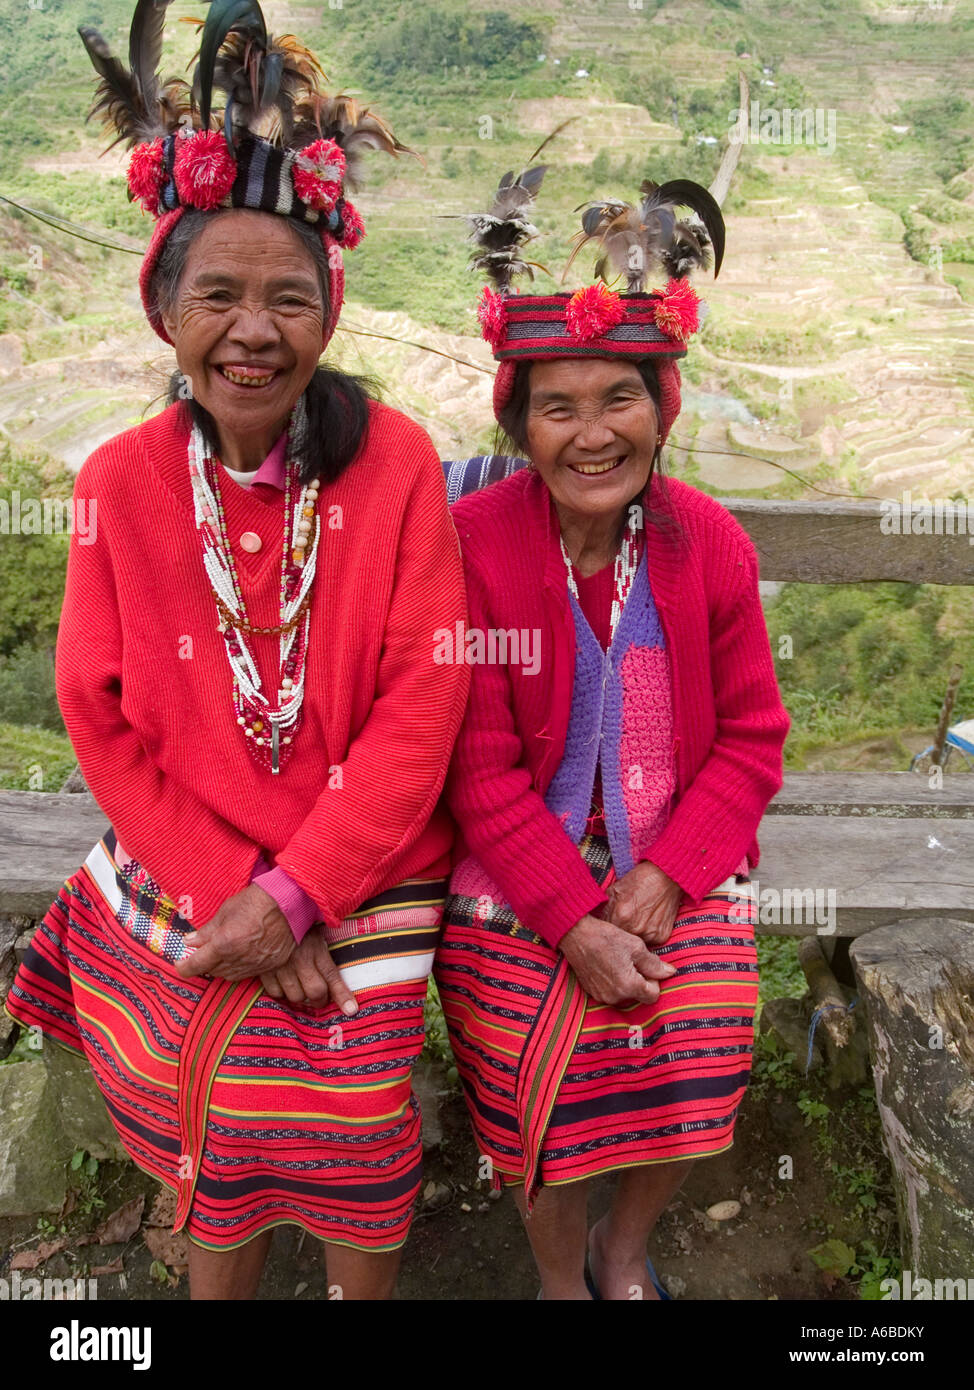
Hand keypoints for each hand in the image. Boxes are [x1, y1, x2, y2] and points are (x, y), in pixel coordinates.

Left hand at [175, 885, 295, 981]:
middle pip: (213, 971)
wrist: (289, 903)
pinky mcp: (269, 966)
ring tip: (221, 954)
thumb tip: (188, 942)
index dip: (184, 967)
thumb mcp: (225, 911)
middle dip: (204, 963)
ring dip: (221, 968)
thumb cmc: (255, 901)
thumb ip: (206, 931)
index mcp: (224, 944)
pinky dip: (238, 968)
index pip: (196, 965)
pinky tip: (239, 957)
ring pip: (229, 975)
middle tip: (202, 952)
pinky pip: (248, 974)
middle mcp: (238, 959)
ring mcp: (255, 965)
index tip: (179, 964)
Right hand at [260, 924, 358, 1015]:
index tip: (351, 1010)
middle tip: (320, 1000)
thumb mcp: (314, 931)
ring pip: (295, 995)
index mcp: (315, 949)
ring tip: (301, 989)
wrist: (268, 912)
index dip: (342, 996)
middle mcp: (300, 960)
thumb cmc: (295, 921)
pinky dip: (280, 993)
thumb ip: (324, 951)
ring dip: (300, 996)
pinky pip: (275, 992)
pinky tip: (283, 984)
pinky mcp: (264, 969)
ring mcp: (281, 966)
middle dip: (319, 1001)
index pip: (332, 977)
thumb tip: (338, 962)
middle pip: (314, 993)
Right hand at [559, 914, 676, 1006]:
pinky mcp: (592, 993)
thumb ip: (655, 964)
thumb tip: (670, 972)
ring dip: (626, 983)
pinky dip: (613, 983)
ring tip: (618, 962)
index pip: (653, 995)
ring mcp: (602, 996)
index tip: (646, 966)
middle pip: (638, 997)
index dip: (654, 981)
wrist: (576, 935)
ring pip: (624, 995)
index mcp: (629, 986)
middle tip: (632, 961)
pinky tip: (608, 966)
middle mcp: (615, 997)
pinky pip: (610, 993)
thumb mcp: (636, 946)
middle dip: (640, 982)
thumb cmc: (607, 938)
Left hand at [605, 861, 683, 946]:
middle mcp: (635, 928)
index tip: (607, 925)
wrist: (666, 877)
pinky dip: (646, 934)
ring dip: (632, 934)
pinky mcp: (661, 936)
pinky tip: (647, 922)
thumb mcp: (615, 889)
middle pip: (620, 940)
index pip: (606, 932)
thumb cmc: (640, 880)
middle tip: (623, 921)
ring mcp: (649, 934)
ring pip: (634, 942)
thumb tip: (597, 920)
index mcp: (621, 916)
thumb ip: (605, 908)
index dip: (606, 928)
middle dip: (618, 933)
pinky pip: (649, 941)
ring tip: (636, 920)